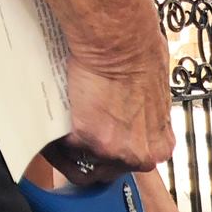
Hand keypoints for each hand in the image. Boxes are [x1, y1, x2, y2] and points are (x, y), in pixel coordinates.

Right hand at [41, 0, 172, 182]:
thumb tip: (125, 121)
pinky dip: (53, 136)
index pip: (127, 167)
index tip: (92, 146)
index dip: (106, 155)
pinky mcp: (86, 139)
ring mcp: (113, 151)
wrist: (120, 39)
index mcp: (159, 146)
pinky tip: (53, 118)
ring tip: (60, 126)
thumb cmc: (138, 55)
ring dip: (66, 150)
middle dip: (84, 156)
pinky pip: (59, 149)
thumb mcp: (151, 100)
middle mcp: (140, 155)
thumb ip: (139, 121)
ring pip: (78, 165)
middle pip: (102, 171)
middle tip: (71, 135)